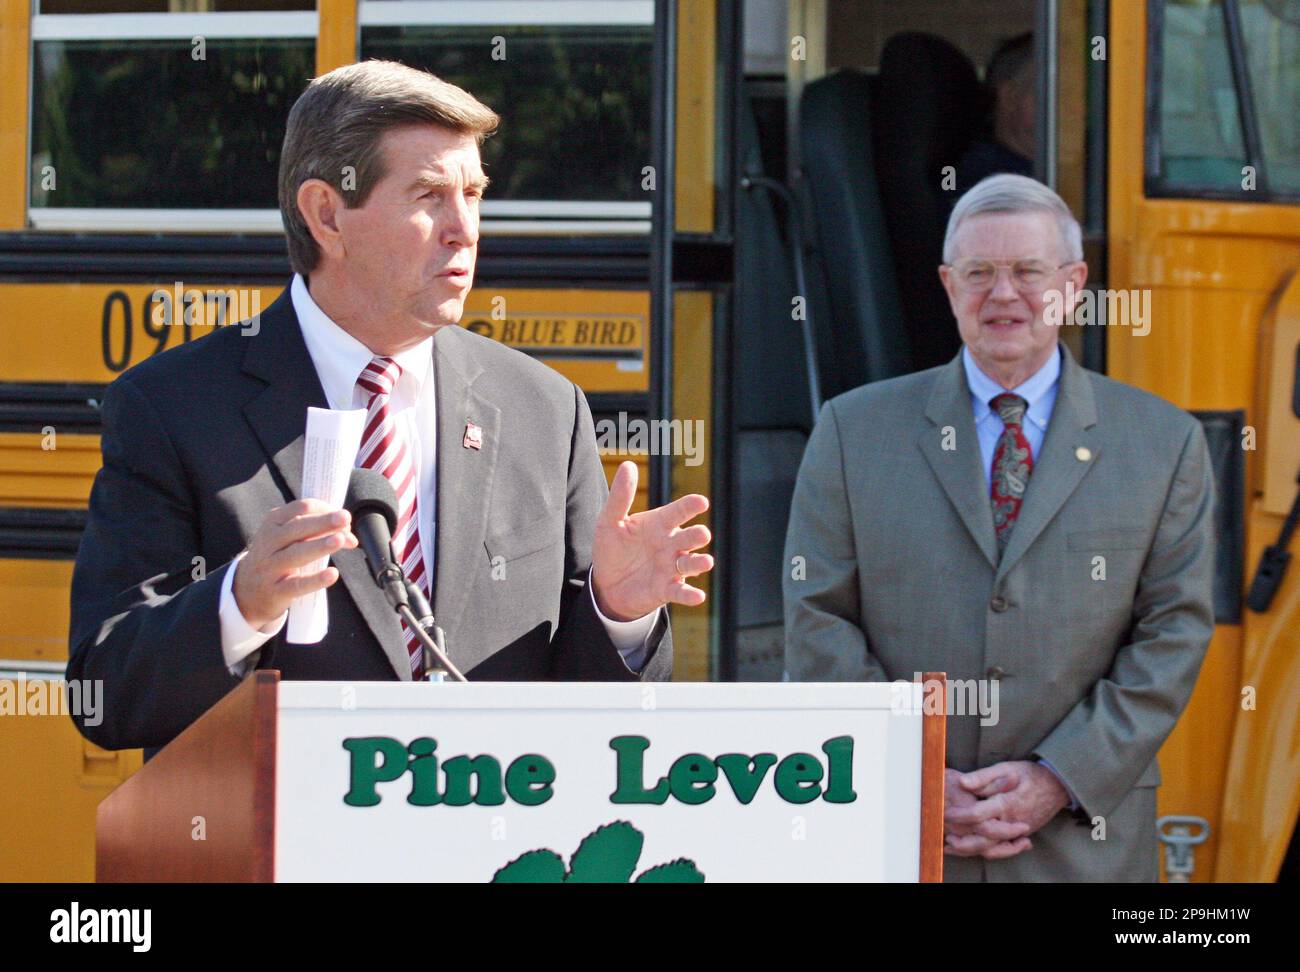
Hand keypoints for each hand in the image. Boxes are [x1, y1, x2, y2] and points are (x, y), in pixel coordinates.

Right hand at [232, 499, 357, 628]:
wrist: (246, 591)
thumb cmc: (276, 557)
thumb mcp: (287, 538)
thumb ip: (316, 533)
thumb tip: (350, 537)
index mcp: (273, 523)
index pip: (299, 509)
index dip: (323, 509)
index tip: (343, 517)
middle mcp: (269, 542)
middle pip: (297, 528)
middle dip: (322, 522)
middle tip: (345, 517)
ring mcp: (270, 567)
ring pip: (296, 554)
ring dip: (319, 546)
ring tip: (340, 539)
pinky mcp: (276, 592)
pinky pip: (297, 585)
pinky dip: (315, 580)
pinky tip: (332, 574)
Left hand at [590, 461, 713, 620]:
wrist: (607, 584)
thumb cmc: (614, 548)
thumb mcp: (610, 521)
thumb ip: (620, 496)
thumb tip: (628, 465)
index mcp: (660, 524)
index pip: (678, 512)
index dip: (690, 506)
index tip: (701, 502)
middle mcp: (671, 544)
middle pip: (689, 537)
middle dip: (697, 535)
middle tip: (702, 534)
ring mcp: (672, 567)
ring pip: (691, 563)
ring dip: (699, 562)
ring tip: (705, 562)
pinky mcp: (668, 589)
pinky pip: (682, 592)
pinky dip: (690, 594)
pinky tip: (697, 596)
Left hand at [943, 767, 1032, 858]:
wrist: (1057, 786)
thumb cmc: (1030, 775)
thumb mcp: (1007, 768)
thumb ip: (983, 777)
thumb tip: (962, 782)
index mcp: (1007, 803)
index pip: (978, 814)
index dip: (958, 814)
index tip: (943, 810)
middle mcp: (1012, 822)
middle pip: (983, 839)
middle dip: (961, 839)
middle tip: (944, 832)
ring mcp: (1017, 832)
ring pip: (992, 849)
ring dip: (970, 849)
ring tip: (952, 843)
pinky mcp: (1020, 836)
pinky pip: (1002, 850)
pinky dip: (985, 851)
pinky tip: (969, 847)